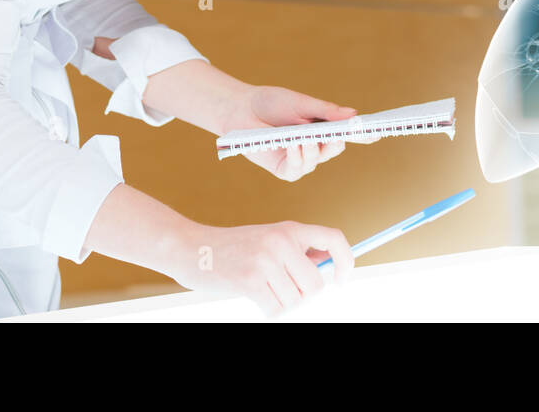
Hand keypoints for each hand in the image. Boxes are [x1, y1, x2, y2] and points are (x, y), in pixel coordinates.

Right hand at [167, 219, 355, 317]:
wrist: (192, 248)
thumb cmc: (235, 249)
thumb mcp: (270, 239)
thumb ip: (298, 252)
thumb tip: (329, 270)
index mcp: (290, 229)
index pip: (334, 238)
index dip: (346, 261)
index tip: (341, 279)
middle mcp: (281, 241)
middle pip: (316, 285)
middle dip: (303, 295)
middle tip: (283, 289)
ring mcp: (266, 261)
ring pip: (296, 300)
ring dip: (282, 302)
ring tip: (263, 288)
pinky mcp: (251, 281)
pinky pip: (277, 310)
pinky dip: (269, 309)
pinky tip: (254, 296)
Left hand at [220, 85, 374, 180]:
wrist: (241, 110)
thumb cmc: (272, 103)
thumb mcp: (301, 103)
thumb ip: (326, 111)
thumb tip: (353, 114)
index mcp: (322, 128)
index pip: (347, 134)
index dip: (363, 134)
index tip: (378, 131)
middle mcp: (315, 146)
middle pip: (334, 148)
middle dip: (336, 142)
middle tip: (336, 135)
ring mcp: (301, 160)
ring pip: (316, 159)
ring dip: (311, 148)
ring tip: (302, 137)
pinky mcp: (285, 170)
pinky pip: (297, 169)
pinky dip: (297, 157)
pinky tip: (292, 145)